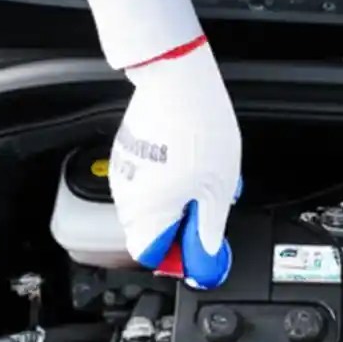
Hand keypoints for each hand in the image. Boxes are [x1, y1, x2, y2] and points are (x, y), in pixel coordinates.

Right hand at [109, 40, 241, 289]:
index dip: (180, 254)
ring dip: (181, 200)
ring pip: (154, 204)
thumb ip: (207, 233)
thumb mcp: (216, 192)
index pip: (152, 255)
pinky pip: (151, 179)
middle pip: (153, 230)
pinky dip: (172, 178)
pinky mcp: (131, 151)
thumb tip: (205, 263)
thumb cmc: (198, 130)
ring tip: (207, 177)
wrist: (178, 78)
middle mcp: (126, 196)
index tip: (201, 243)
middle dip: (184, 224)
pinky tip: (194, 160)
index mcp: (145, 213)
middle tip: (211, 204)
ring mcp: (126, 171)